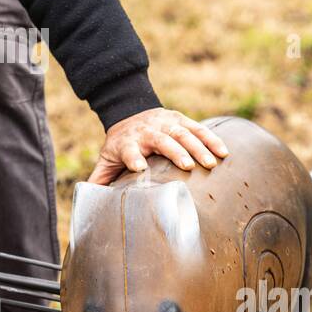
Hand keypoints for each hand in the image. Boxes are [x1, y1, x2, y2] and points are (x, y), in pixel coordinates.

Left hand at [89, 107, 228, 184]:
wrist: (130, 112)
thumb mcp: (107, 158)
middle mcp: (147, 131)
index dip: (133, 158)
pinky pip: (198, 128)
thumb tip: (87, 200)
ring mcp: (165, 123)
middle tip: (189, 166)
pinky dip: (211, 139)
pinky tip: (224, 151)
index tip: (140, 168)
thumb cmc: (120, 144)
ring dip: (199, 147)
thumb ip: (100, 178)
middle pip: (162, 140)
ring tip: (212, 163)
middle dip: (176, 152)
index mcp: (127, 143)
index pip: (129, 150)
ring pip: (183, 133)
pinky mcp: (180, 119)